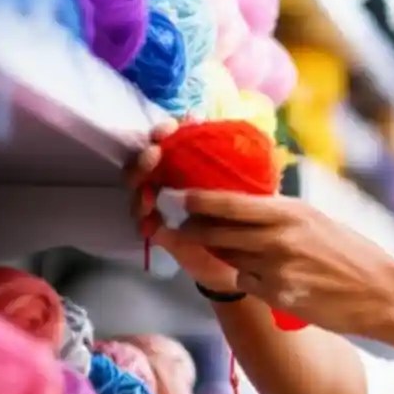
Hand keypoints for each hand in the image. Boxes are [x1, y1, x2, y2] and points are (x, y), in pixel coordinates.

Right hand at [124, 122, 240, 291]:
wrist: (241, 265)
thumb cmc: (249, 224)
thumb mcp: (254, 195)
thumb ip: (246, 172)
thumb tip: (251, 144)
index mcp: (199, 164)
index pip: (178, 136)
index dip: (169, 129)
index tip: (169, 130)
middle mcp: (178, 176)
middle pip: (150, 155)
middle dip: (146, 154)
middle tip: (154, 157)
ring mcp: (164, 200)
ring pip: (139, 182)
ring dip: (140, 186)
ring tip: (149, 199)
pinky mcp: (157, 225)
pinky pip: (142, 217)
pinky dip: (143, 220)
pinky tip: (150, 226)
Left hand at [168, 190, 393, 335]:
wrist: (382, 293)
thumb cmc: (354, 255)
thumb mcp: (318, 222)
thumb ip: (282, 216)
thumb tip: (244, 208)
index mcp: (291, 212)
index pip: (229, 202)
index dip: (198, 200)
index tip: (179, 196)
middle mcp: (279, 237)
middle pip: (216, 231)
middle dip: (194, 229)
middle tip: (184, 225)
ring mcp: (275, 268)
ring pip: (227, 257)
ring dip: (222, 253)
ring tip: (233, 250)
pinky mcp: (277, 295)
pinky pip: (246, 282)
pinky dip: (249, 279)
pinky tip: (271, 279)